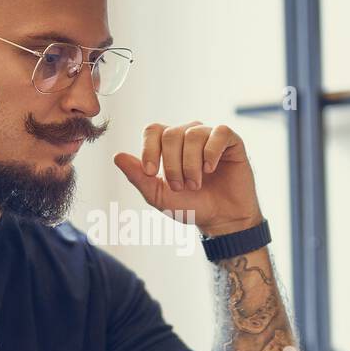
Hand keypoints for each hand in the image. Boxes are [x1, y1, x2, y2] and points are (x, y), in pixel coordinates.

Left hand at [114, 122, 262, 236]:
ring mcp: (210, 136)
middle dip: (172, 165)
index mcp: (168, 144)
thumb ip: (138, 176)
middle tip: (180, 187)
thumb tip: (117, 156)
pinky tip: (210, 169)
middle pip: (171, 134)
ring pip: (193, 134)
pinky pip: (219, 133)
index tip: (152, 173)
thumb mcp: (158, 196)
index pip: (153, 130)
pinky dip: (211, 153)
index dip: (149, 149)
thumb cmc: (190, 206)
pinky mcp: (231, 141)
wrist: (221, 220)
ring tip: (195, 184)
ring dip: (191, 164)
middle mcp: (188, 134)